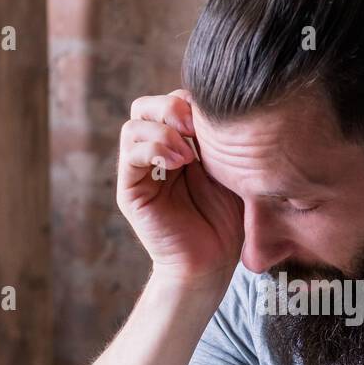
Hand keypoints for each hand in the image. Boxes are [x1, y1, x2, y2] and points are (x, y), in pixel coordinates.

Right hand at [117, 90, 243, 283]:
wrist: (213, 262)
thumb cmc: (229, 220)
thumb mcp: (233, 172)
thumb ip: (224, 141)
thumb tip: (227, 107)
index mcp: (178, 145)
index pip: (172, 102)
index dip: (190, 101)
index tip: (216, 118)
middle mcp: (155, 154)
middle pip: (145, 106)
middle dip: (170, 107)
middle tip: (196, 128)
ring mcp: (140, 171)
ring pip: (133, 126)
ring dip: (163, 130)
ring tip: (189, 153)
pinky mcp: (131, 191)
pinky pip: (130, 155)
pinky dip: (153, 149)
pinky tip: (179, 163)